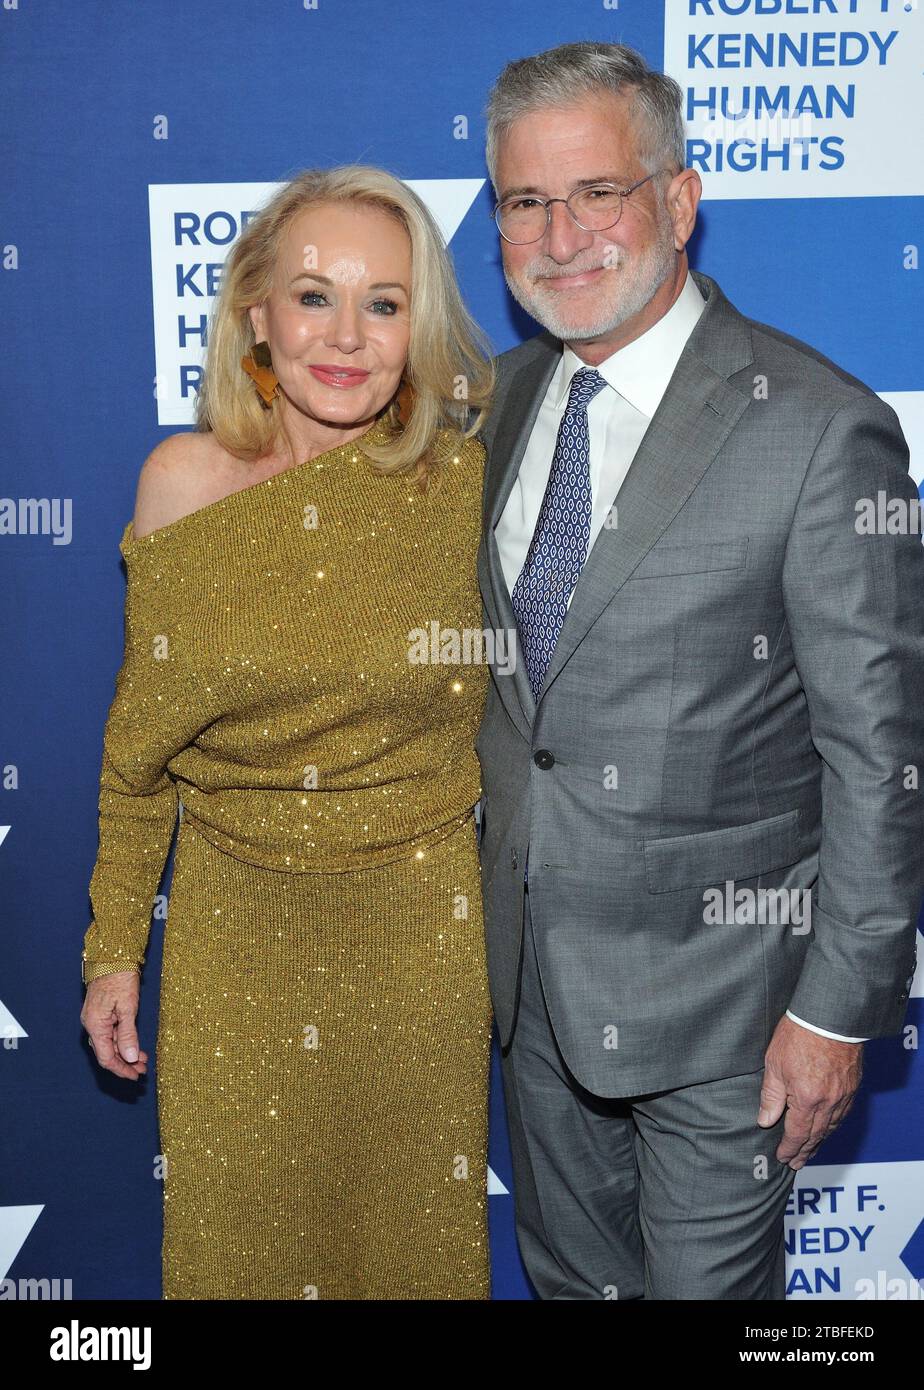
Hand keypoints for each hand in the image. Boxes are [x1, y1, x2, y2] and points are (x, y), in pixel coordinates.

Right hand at [80, 972, 148, 1080]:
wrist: (112, 956)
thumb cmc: (120, 978)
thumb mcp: (127, 1007)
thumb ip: (128, 1034)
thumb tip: (130, 1057)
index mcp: (95, 1025)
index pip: (106, 1057)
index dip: (121, 1069)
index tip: (136, 1076)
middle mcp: (91, 1024)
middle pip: (107, 1053)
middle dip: (125, 1063)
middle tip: (143, 1069)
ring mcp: (95, 1019)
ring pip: (109, 1044)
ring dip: (125, 1053)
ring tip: (143, 1059)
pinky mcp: (100, 1013)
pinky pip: (109, 1034)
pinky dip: (121, 1041)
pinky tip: (133, 1044)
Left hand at [758, 1014, 862, 1169]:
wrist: (829, 1016)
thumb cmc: (799, 1034)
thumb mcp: (774, 1064)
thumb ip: (771, 1095)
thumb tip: (765, 1120)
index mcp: (807, 1099)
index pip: (797, 1133)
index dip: (789, 1148)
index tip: (783, 1157)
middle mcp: (828, 1102)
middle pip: (816, 1135)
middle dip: (805, 1151)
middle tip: (797, 1163)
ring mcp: (843, 1095)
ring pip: (831, 1126)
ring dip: (820, 1140)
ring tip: (810, 1150)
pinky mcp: (853, 1085)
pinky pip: (843, 1113)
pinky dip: (833, 1124)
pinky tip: (828, 1126)